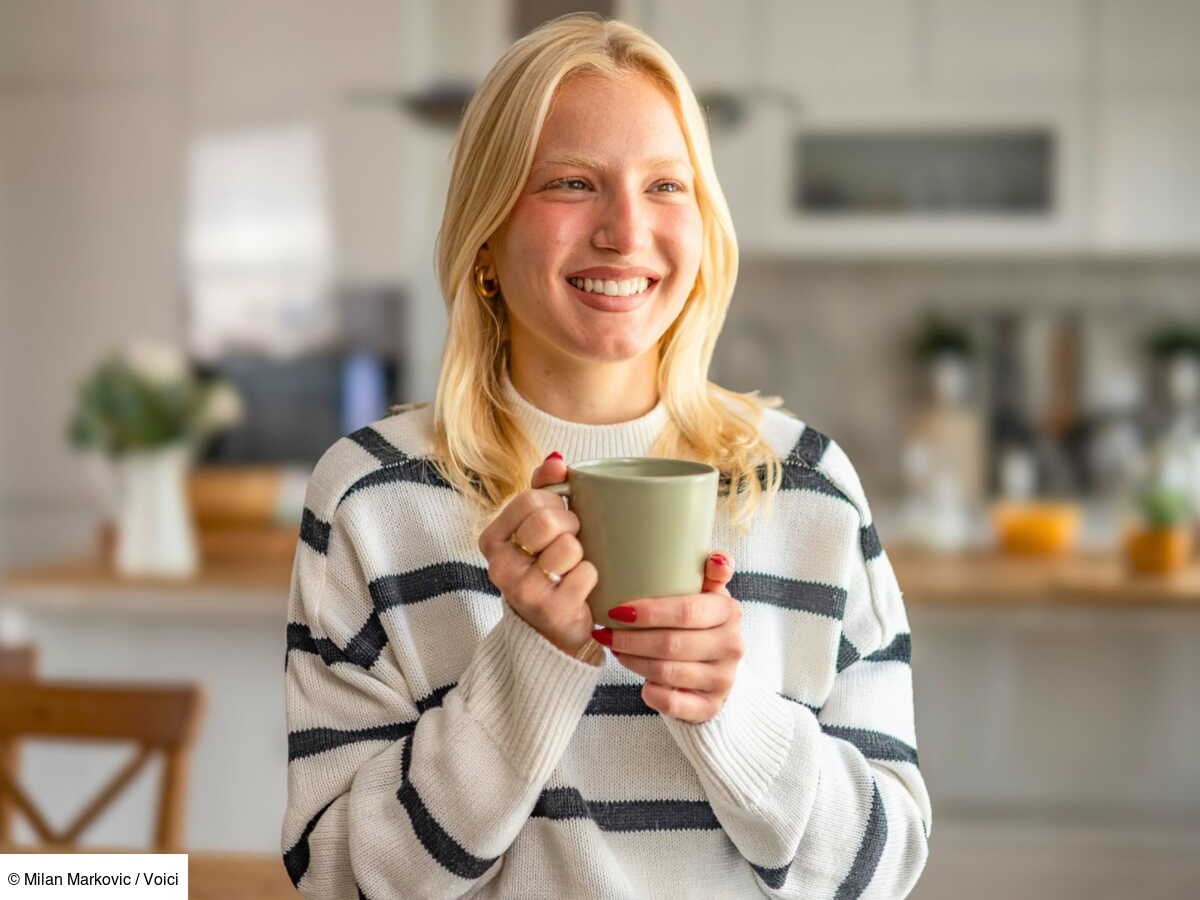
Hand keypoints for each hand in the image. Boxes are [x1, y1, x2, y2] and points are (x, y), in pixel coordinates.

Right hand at [478, 453, 597, 656]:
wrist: (553, 629)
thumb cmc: (548, 567)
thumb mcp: (540, 526)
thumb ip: (544, 488)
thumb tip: (557, 460)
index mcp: (493, 538)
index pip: (530, 498)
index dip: (556, 504)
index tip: (559, 519)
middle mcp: (499, 565)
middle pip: (547, 521)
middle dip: (571, 527)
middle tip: (572, 542)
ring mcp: (521, 590)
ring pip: (568, 547)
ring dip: (582, 554)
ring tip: (572, 566)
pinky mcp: (548, 610)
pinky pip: (585, 574)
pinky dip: (591, 577)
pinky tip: (580, 588)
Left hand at [597, 553, 741, 723]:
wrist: (716, 671)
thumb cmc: (700, 625)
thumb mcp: (706, 595)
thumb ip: (709, 574)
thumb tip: (715, 559)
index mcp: (729, 612)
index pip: (686, 611)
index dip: (649, 612)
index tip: (617, 609)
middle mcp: (732, 645)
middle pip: (671, 644)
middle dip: (631, 639)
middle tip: (605, 631)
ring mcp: (723, 679)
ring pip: (667, 673)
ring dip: (633, 661)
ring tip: (615, 649)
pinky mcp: (711, 706)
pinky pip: (673, 703)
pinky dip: (651, 693)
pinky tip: (640, 683)